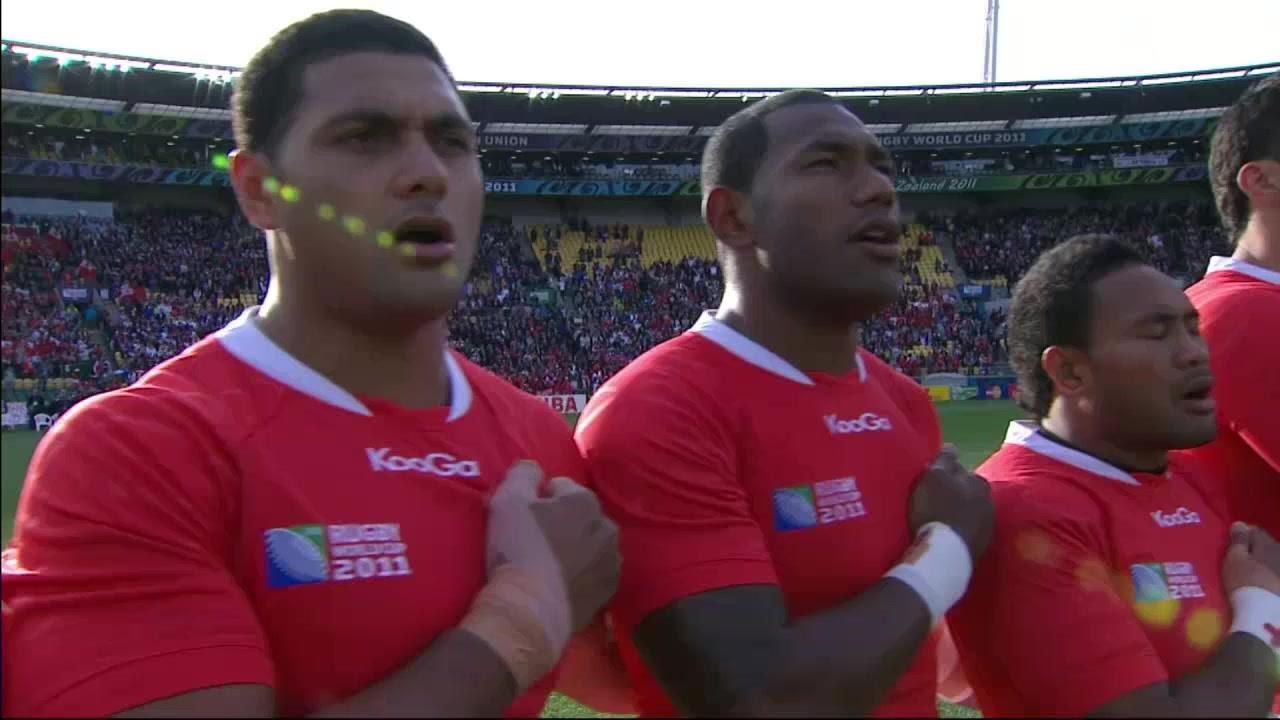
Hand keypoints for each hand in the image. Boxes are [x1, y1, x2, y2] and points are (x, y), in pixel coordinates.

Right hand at [530, 475, 620, 633]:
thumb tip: (534, 468)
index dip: (539, 499)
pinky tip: (561, 582)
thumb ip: (523, 473)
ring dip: (575, 547)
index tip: (524, 517)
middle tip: (535, 540)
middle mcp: (607, 527)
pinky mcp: (609, 591)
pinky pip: (594, 572)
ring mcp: (612, 561)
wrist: (529, 609)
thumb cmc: (518, 548)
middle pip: (579, 515)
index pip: (560, 486)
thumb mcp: (508, 499)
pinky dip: (582, 573)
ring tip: (549, 563)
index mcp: (585, 501)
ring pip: (590, 544)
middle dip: (562, 522)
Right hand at [908, 445, 993, 561]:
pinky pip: (970, 531)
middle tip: (937, 498)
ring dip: (960, 511)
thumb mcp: (934, 477)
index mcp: (977, 481)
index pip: (960, 470)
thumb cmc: (936, 509)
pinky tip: (948, 533)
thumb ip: (944, 460)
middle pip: (968, 491)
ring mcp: (987, 525)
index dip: (945, 472)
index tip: (932, 478)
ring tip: (942, 517)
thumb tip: (952, 446)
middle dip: (956, 492)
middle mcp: (987, 501)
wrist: (946, 552)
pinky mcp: (981, 545)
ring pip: (971, 511)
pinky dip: (960, 529)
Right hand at [1223, 522, 1279, 594]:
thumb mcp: (1235, 559)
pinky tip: (1259, 586)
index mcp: (1268, 543)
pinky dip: (1268, 577)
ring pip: (1272, 561)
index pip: (1254, 531)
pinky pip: (1274, 576)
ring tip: (1249, 575)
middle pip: (1266, 546)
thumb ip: (1238, 541)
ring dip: (1262, 565)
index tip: (1230, 544)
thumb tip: (1240, 524)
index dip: (1241, 535)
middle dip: (1254, 550)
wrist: (1268, 615)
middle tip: (1238, 560)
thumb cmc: (1246, 582)